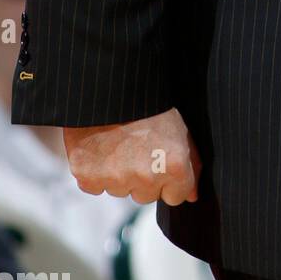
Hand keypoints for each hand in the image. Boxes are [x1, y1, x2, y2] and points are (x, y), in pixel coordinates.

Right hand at [63, 107, 200, 206]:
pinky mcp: (87, 177)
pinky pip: (94, 185)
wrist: (112, 84)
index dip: (170, 178)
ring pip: (121, 190)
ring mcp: (115, 179)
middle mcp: (146, 177)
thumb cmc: (151, 102)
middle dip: (144, 177)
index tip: (162, 160)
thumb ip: (192, 162)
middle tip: (138, 147)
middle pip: (147, 196)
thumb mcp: (180, 126)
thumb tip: (193, 195)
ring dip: (120, 173)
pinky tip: (100, 146)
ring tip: (119, 142)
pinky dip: (95, 170)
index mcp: (174, 165)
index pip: (177, 196)